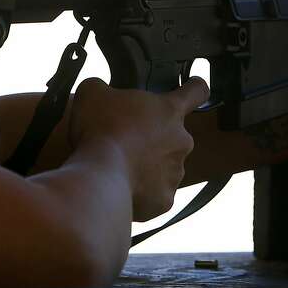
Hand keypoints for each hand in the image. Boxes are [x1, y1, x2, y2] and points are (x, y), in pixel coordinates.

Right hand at [67, 77, 208, 221]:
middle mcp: (181, 141)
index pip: (195, 92)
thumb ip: (103, 87)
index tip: (192, 87)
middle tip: (125, 139)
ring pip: (164, 166)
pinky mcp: (164, 200)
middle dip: (153, 137)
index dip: (194, 88)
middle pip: (173, 135)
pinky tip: (119, 186)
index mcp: (169, 111)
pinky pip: (153, 193)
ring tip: (118, 166)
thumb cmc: (99, 130)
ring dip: (146, 165)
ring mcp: (175, 173)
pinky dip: (140, 191)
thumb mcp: (92, 92)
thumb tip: (100, 93)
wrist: (100, 177)